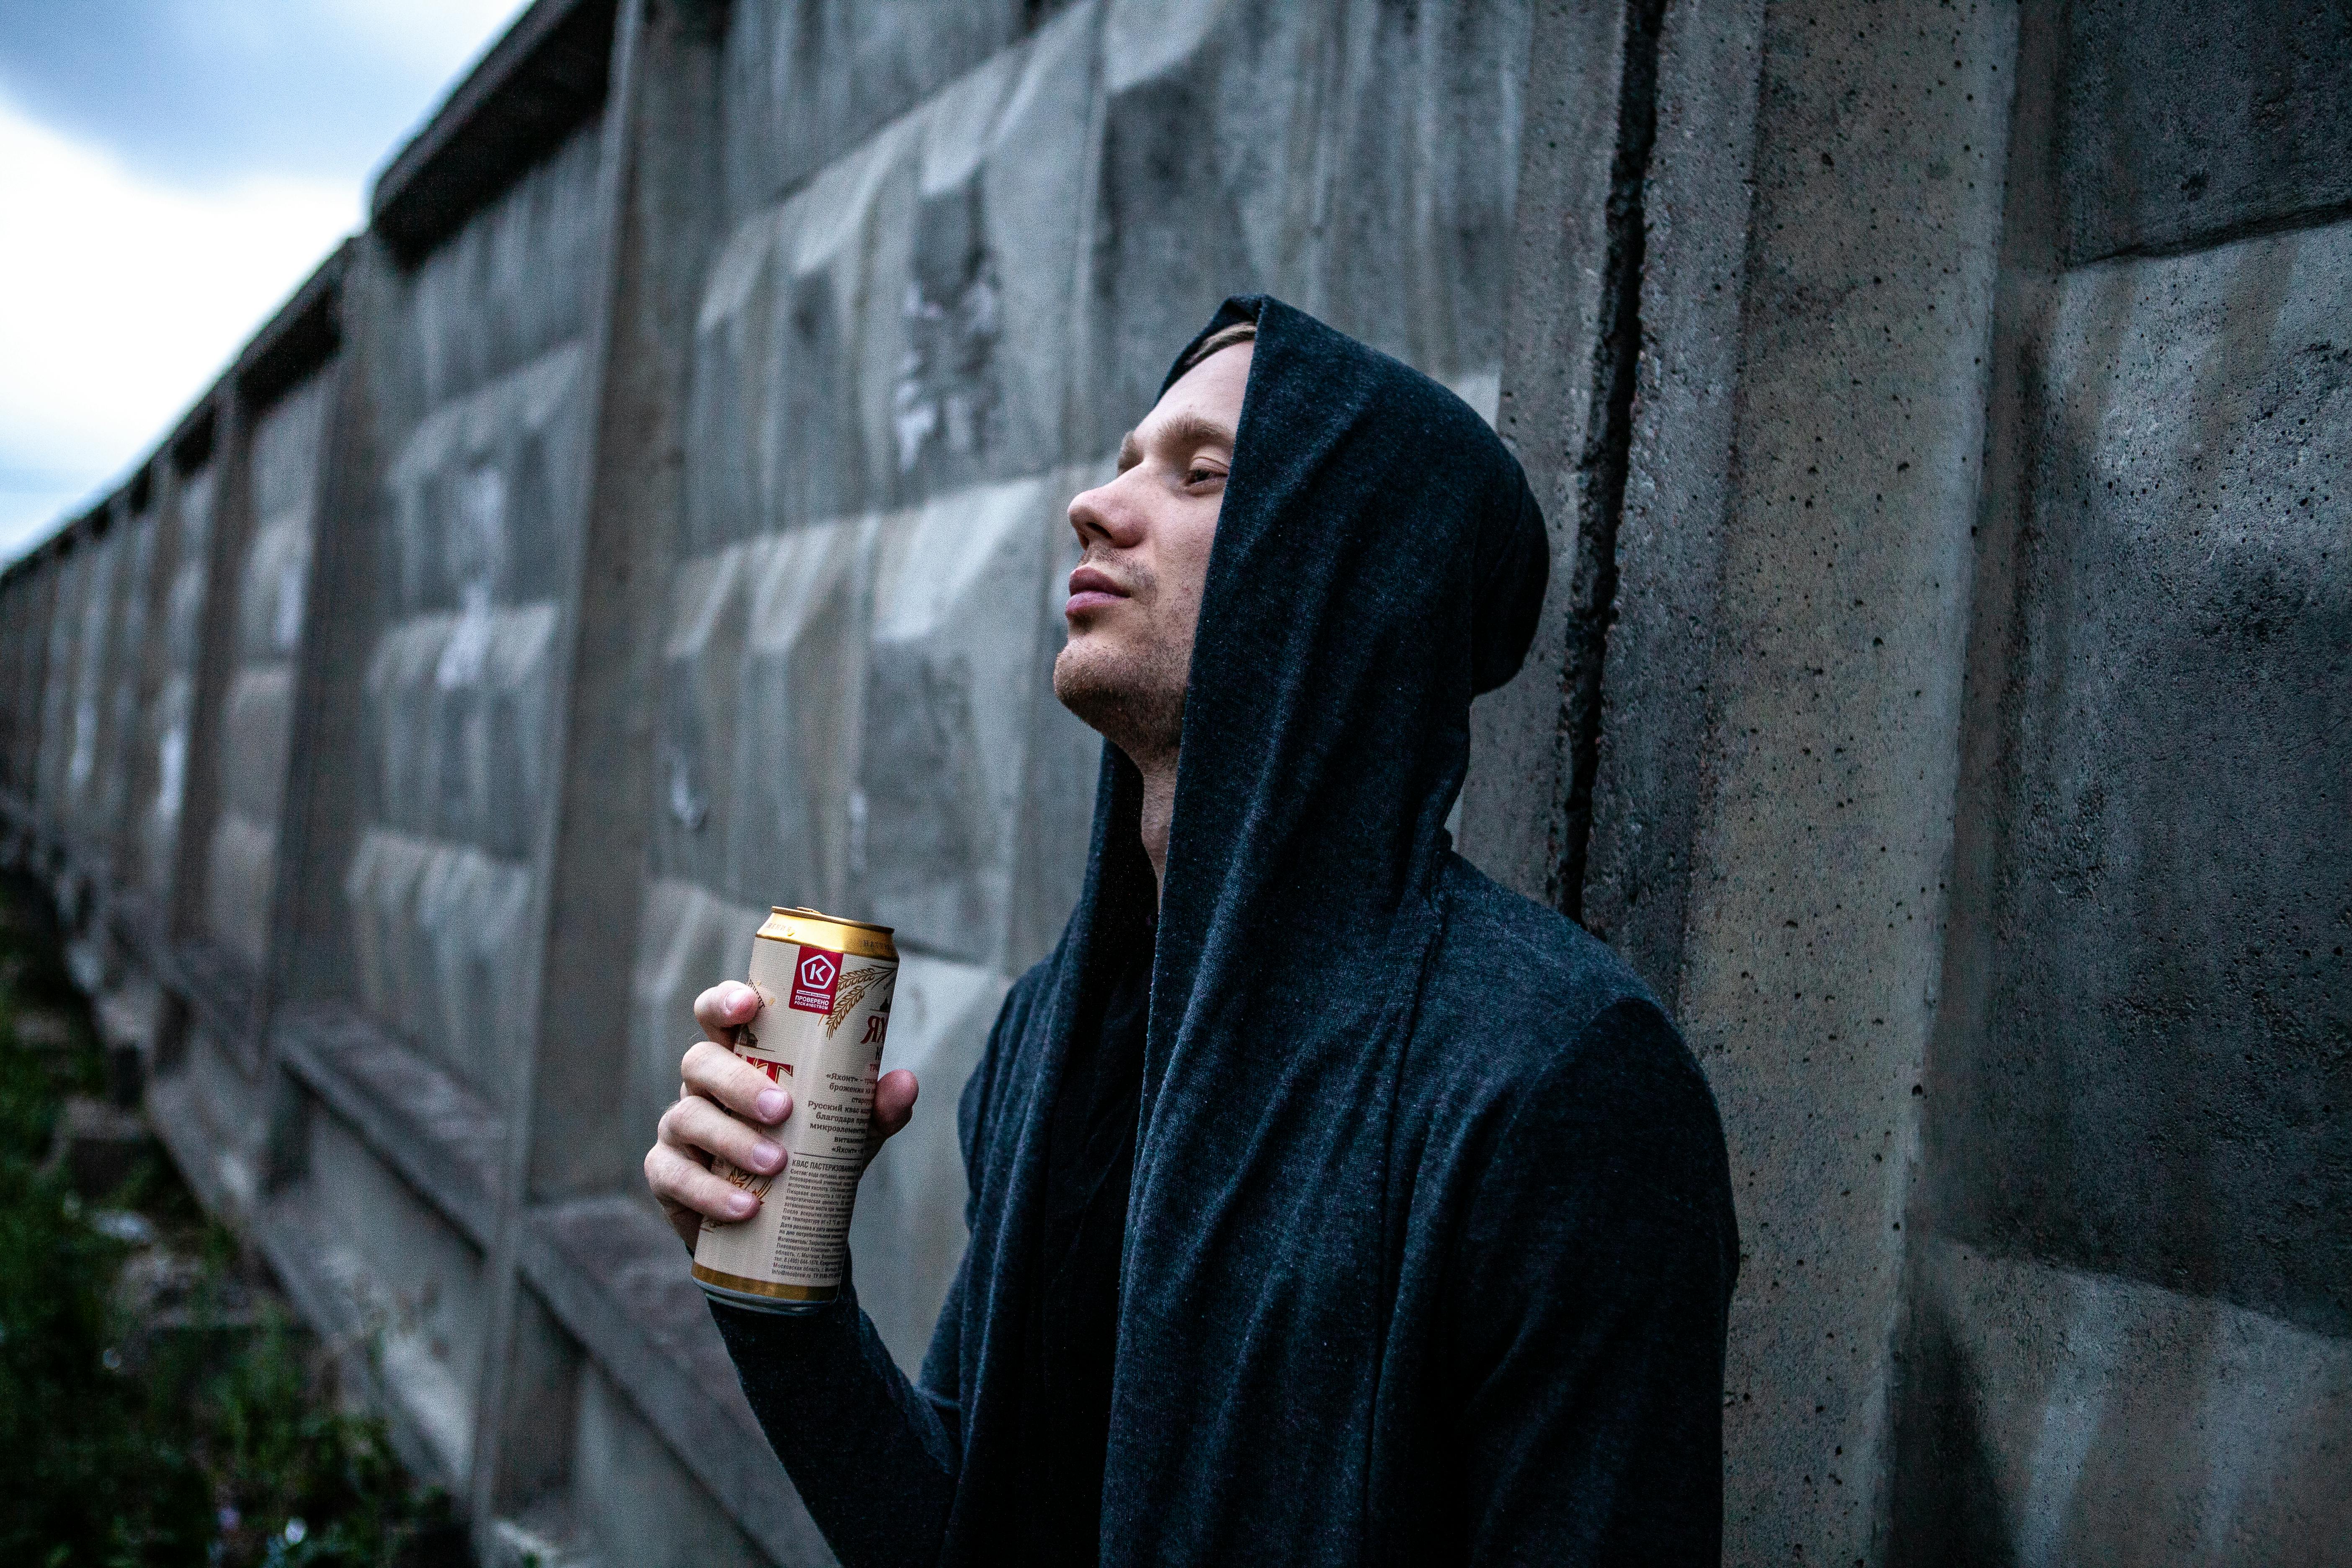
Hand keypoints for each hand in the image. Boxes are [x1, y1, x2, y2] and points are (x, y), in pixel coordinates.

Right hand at [643, 980, 919, 1250]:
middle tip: (782, 1109)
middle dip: (740, 1082)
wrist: (779, 1221)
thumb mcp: (846, 1131)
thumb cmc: (808, 1151)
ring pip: (688, 1117)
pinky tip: (744, 1207)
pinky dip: (709, 1193)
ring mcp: (679, 1127)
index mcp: (740, 1056)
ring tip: (774, 1164)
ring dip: (731, 1140)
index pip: (718, 1013)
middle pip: (700, 1061)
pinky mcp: (667, 1174)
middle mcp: (702, 1084)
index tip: (748, 1004)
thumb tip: (905, 1083)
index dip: (725, 1000)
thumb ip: (876, 1108)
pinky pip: (675, 1177)